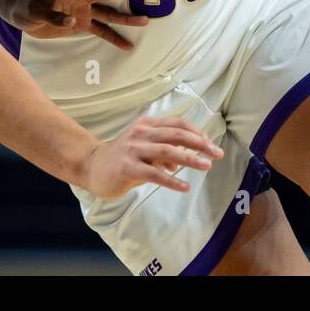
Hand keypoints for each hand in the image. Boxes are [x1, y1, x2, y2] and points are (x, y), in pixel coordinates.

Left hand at [10, 0, 150, 50]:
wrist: (25, 17)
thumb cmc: (30, 8)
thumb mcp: (38, 11)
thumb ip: (54, 16)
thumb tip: (72, 21)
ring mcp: (84, 12)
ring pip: (108, 15)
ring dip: (125, 18)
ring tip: (144, 21)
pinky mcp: (83, 25)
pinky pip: (102, 32)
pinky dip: (114, 38)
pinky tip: (128, 45)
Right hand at [78, 116, 224, 200]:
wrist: (92, 167)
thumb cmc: (122, 158)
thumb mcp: (144, 150)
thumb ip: (163, 153)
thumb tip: (181, 161)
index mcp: (147, 125)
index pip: (177, 123)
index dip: (196, 132)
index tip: (211, 144)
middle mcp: (141, 133)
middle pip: (176, 134)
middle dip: (200, 144)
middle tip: (216, 154)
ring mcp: (133, 150)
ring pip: (167, 151)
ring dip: (189, 159)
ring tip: (206, 166)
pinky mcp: (128, 168)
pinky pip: (154, 174)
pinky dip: (171, 180)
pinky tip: (184, 187)